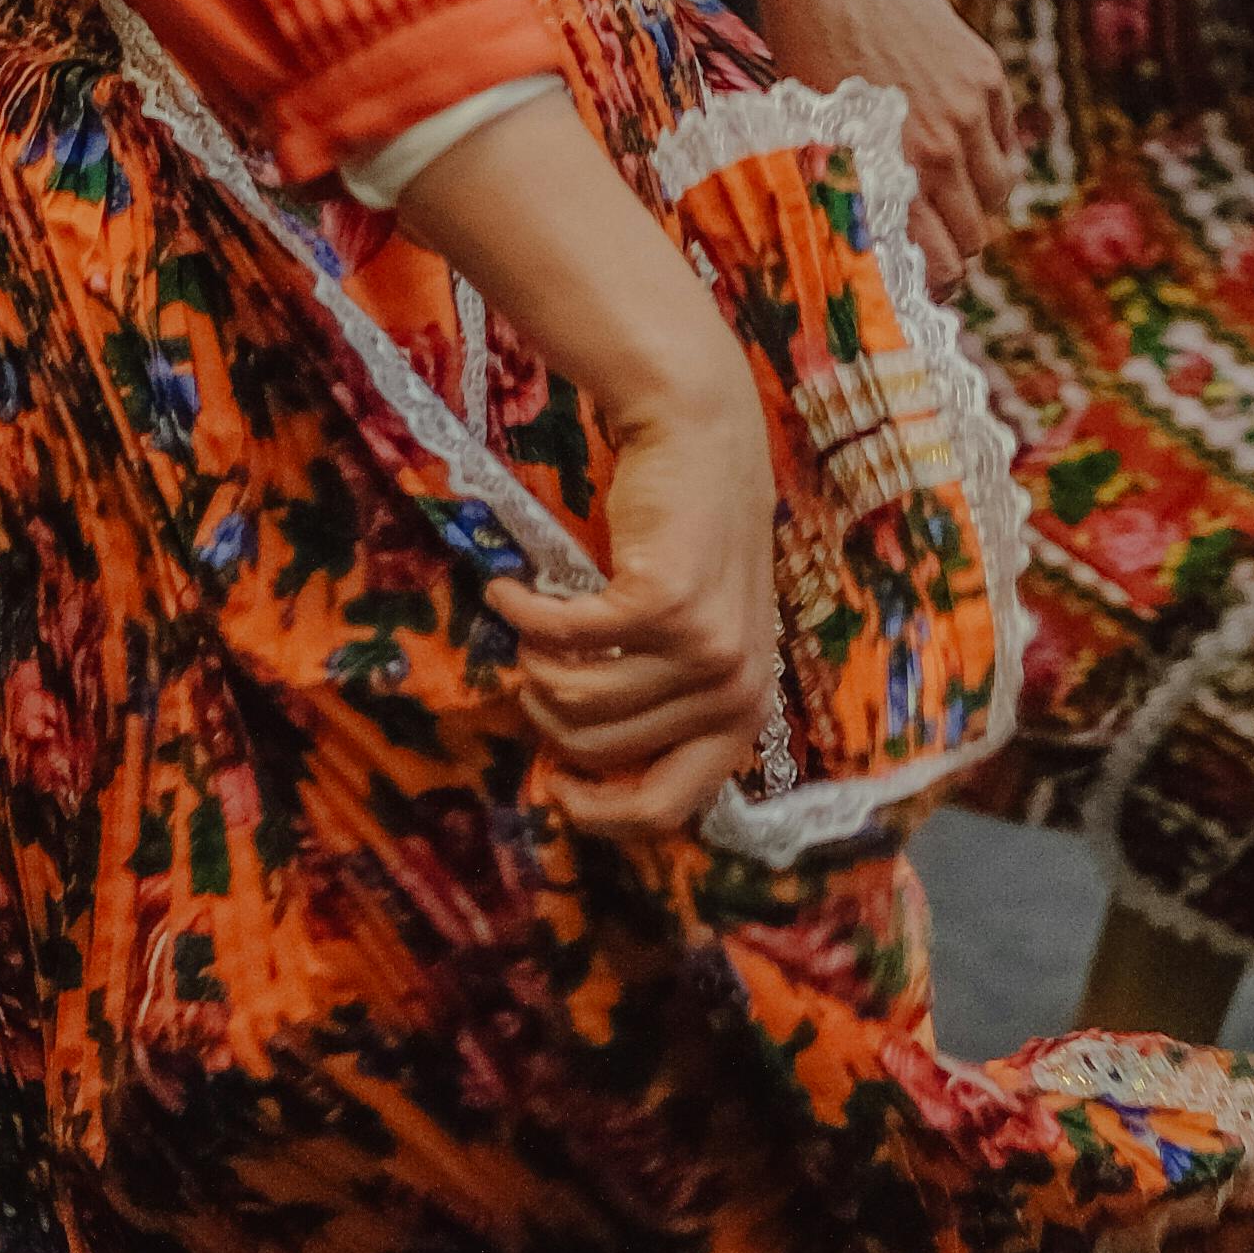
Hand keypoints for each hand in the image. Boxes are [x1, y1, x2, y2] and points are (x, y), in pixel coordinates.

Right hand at [501, 359, 778, 837]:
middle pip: (598, 749)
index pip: (667, 808)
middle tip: (532, 668)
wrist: (702, 438)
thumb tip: (580, 770)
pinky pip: (561, 636)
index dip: (599, 814)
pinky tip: (510, 589)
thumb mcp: (699, 638)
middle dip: (546, 715)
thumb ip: (664, 701)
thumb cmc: (692, 542)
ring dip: (532, 662)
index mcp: (743, 713)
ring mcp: (702, 648)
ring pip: (574, 697)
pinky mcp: (662, 602)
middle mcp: (733, 690)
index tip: (555, 788)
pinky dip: (521, 612)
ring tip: (527, 623)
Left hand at [737, 0, 1020, 290]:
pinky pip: (1004, 141)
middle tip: (931, 242)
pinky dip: (988, 154)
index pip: (941, 264)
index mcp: (886, 175)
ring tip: (945, 195)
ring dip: (976, 203)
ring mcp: (968, 111)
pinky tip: (956, 145)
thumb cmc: (799, 49)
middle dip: (954, 248)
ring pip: (998, 192)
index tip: (919, 280)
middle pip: (974, 235)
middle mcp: (936, 150)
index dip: (933, 282)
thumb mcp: (810, 132)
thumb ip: (845, 190)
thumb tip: (863, 243)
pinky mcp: (984, 75)